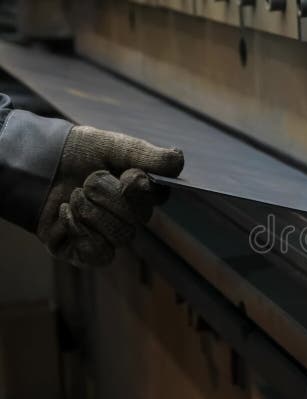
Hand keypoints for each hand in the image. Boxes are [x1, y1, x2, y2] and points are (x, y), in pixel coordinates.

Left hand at [37, 126, 183, 266]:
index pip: (158, 198)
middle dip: (108, 195)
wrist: (34, 165)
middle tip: (88, 180)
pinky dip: (80, 229)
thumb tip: (180, 159)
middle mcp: (128, 217)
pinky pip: (99, 253)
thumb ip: (148, 154)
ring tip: (74, 195)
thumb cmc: (77, 153)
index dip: (142, 189)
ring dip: (92, 211)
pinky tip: (66, 211)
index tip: (129, 175)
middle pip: (138, 218)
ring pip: (122, 236)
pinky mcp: (85, 252)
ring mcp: (108, 236)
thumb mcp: (115, 146)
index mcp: (140, 193)